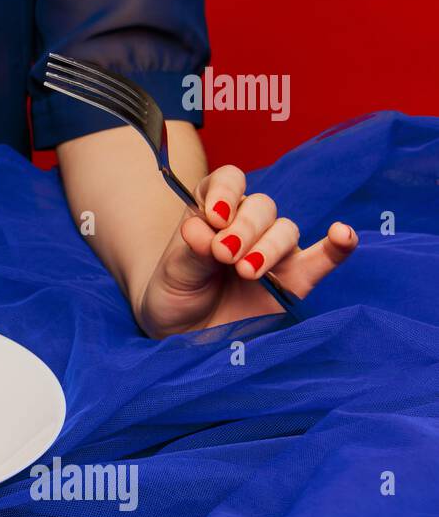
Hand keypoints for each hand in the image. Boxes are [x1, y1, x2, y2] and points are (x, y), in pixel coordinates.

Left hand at [137, 165, 357, 337]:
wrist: (186, 335)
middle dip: (244, 229)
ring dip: (269, 247)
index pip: (228, 181)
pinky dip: (339, 245)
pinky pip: (325, 258)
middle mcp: (247, 226)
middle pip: (262, 207)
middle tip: (224, 255)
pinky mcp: (296, 281)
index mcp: (213, 212)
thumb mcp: (173, 272)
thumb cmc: (176, 295)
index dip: (225, 192)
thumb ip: (190, 250)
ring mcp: (274, 252)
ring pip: (286, 230)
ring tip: (246, 271)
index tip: (215, 216)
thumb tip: (206, 228)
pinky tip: (342, 234)